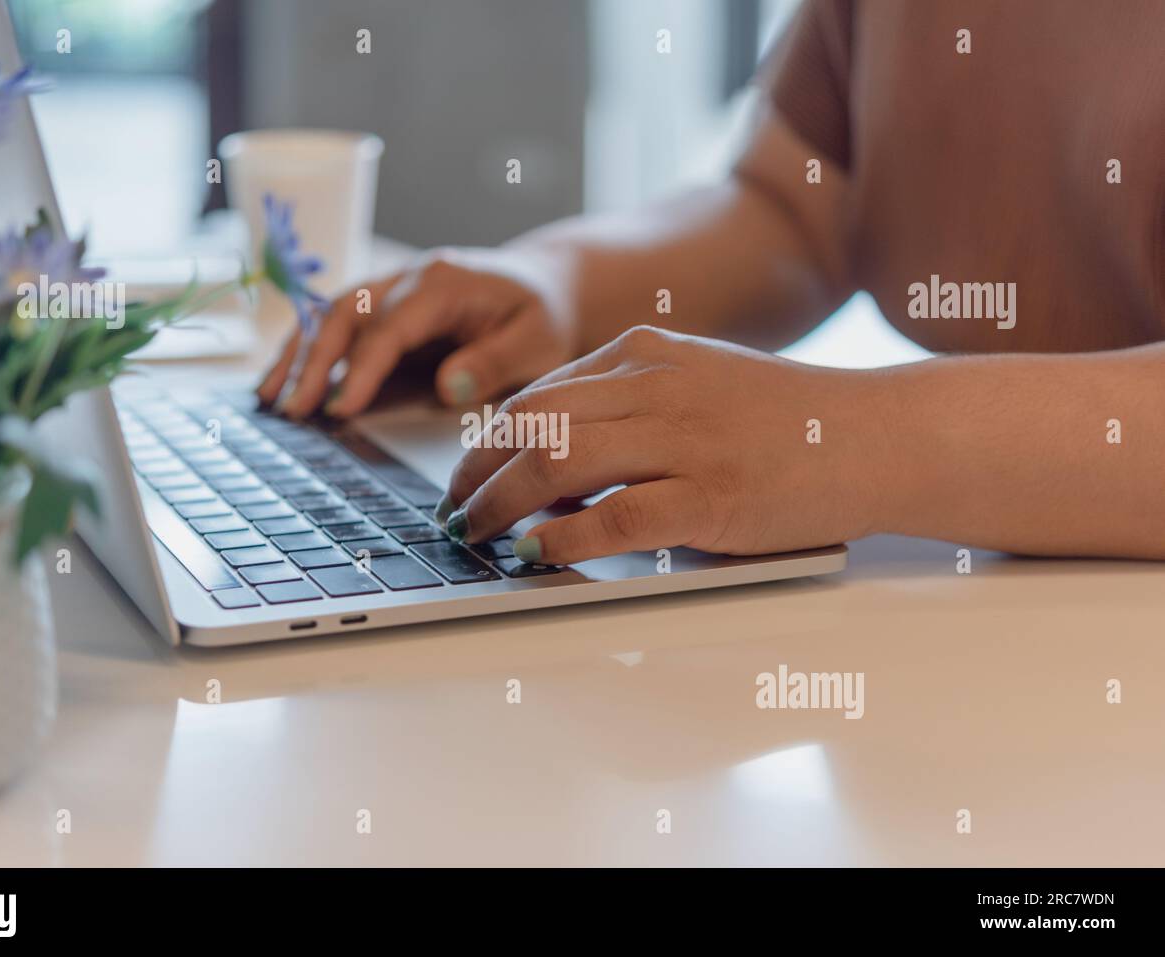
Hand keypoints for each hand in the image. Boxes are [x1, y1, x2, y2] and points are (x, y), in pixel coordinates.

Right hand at [257, 246, 575, 417]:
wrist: (544, 286)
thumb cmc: (542, 318)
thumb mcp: (537, 344)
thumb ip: (495, 363)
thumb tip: (446, 387)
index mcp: (445, 283)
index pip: (389, 326)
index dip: (361, 368)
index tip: (340, 407)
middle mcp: (409, 277)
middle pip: (346, 313)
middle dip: (313, 361)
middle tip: (291, 409)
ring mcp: (391, 288)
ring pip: (330, 314)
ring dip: (297, 354)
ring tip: (268, 397)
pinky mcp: (383, 307)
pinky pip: (337, 324)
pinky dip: (307, 350)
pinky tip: (284, 381)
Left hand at [438, 325, 888, 563]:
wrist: (877, 435)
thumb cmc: (787, 419)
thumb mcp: (699, 383)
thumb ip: (627, 407)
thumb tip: (550, 465)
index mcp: (649, 353)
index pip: (540, 394)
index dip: (489, 439)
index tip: (465, 473)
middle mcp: (658, 387)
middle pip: (534, 424)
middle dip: (477, 471)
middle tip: (453, 508)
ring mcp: (684, 441)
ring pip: (559, 462)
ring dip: (502, 503)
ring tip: (475, 531)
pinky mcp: (710, 497)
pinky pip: (614, 517)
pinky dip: (564, 538)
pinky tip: (536, 553)